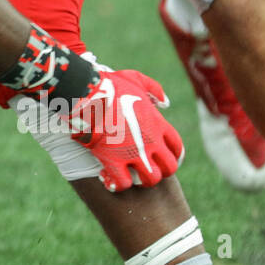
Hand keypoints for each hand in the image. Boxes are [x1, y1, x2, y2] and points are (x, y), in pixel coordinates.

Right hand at [68, 69, 182, 191]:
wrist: (88, 94)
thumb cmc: (109, 85)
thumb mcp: (136, 79)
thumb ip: (154, 88)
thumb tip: (166, 103)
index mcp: (158, 124)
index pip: (177, 148)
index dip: (172, 156)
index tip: (161, 157)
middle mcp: (151, 142)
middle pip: (169, 169)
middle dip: (160, 171)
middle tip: (146, 168)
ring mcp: (133, 153)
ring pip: (150, 180)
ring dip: (141, 180)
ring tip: (129, 175)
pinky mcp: (113, 161)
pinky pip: (122, 184)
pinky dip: (116, 184)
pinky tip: (107, 178)